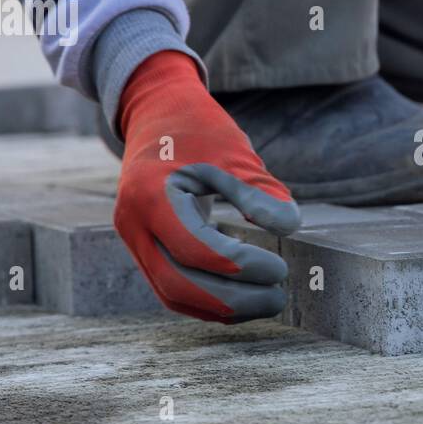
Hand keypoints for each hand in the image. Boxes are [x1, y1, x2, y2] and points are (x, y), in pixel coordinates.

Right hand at [113, 52, 300, 320]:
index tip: (279, 268)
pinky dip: (208, 301)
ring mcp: (133, 240)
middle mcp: (133, 223)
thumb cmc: (198, 130)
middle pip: (179, 285)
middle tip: (279, 296)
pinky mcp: (144, 250)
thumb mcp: (234, 152)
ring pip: (173, 295)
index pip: (195, 249)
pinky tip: (244, 298)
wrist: (156, 115)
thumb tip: (289, 228)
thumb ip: (261, 191)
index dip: (241, 266)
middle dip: (233, 300)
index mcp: (151, 194)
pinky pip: (172, 289)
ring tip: (268, 301)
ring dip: (222, 308)